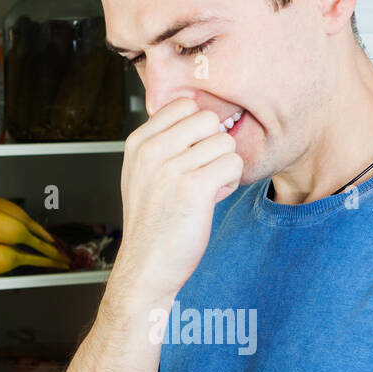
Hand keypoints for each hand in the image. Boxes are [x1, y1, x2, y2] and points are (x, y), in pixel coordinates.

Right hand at [114, 98, 244, 304]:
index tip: (192, 153)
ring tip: (206, 188)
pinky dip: (229, 182)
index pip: (184, 105)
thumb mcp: (141, 173)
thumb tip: (196, 116)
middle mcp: (152, 151)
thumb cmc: (151, 223)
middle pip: (208, 119)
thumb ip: (162, 143)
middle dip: (213, 145)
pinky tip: (213, 198)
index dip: (198, 129)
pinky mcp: (195, 188)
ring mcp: (172, 168)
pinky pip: (233, 164)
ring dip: (223, 166)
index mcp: (139, 142)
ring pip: (224, 142)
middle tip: (202, 172)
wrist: (146, 266)